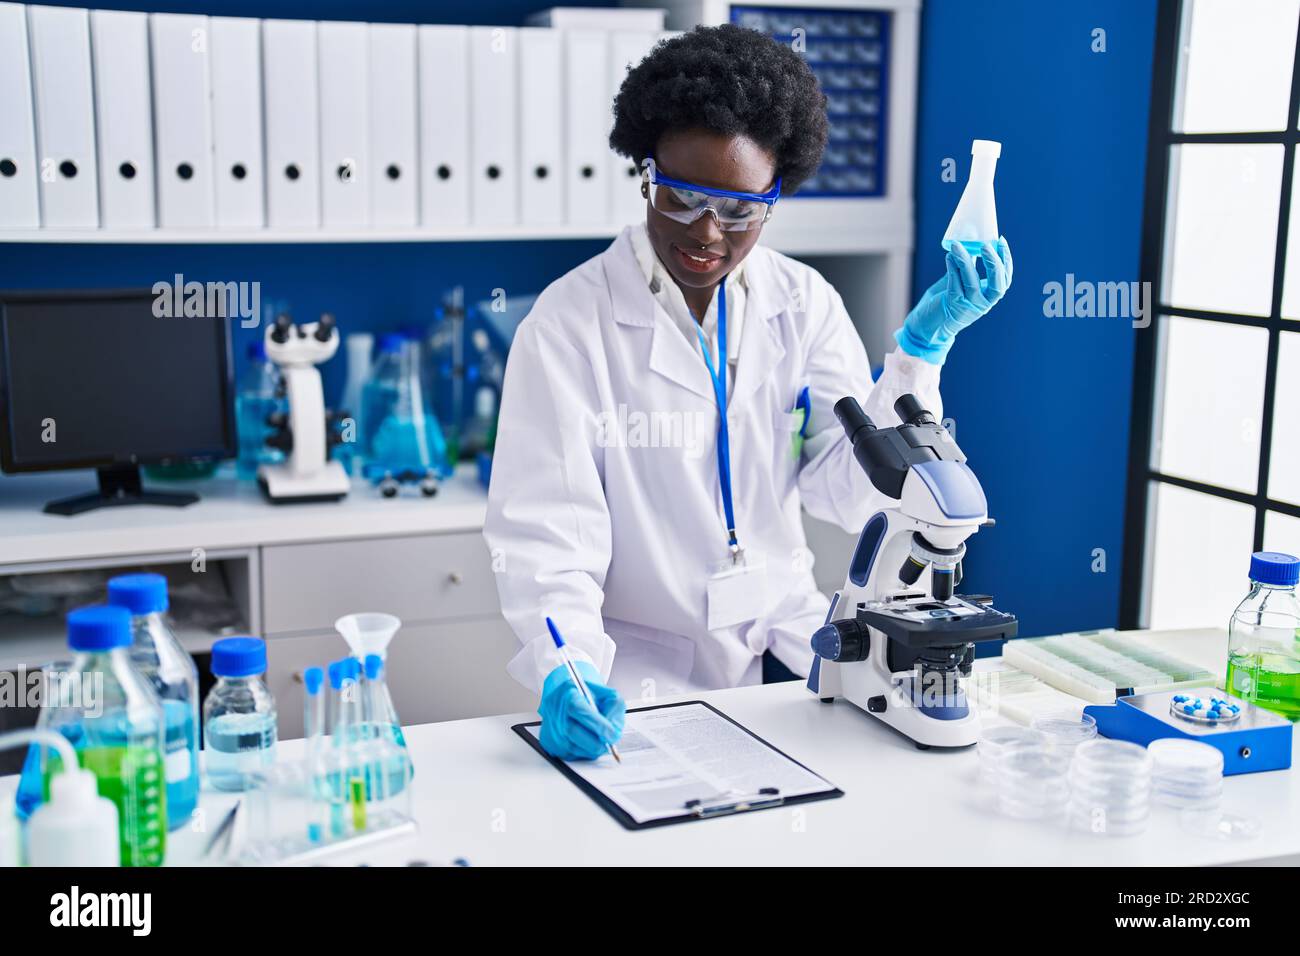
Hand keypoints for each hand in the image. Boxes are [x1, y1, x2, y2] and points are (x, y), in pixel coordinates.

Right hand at [538, 661, 625, 759]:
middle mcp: (556, 711)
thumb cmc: (588, 695)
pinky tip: (587, 743)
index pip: (580, 710)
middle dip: (595, 742)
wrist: (569, 697)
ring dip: (589, 749)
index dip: (598, 725)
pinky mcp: (550, 743)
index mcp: (568, 694)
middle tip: (607, 743)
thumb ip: (614, 710)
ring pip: (571, 747)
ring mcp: (551, 728)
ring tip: (598, 741)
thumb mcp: (607, 694)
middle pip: (573, 731)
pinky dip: (582, 752)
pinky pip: (568, 754)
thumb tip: (614, 732)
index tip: (611, 734)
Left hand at [895, 237, 1012, 364]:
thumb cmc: (943, 302)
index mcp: (988, 296)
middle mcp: (983, 304)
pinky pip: (955, 285)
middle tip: (985, 245)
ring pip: (972, 283)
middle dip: (994, 263)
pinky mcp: (954, 307)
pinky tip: (948, 257)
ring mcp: (969, 307)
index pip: (1005, 278)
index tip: (1001, 240)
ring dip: (965, 261)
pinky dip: (952, 269)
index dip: (1006, 259)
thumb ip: (965, 268)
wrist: (927, 326)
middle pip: (998, 284)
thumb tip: (968, 245)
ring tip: (956, 246)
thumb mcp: (959, 283)